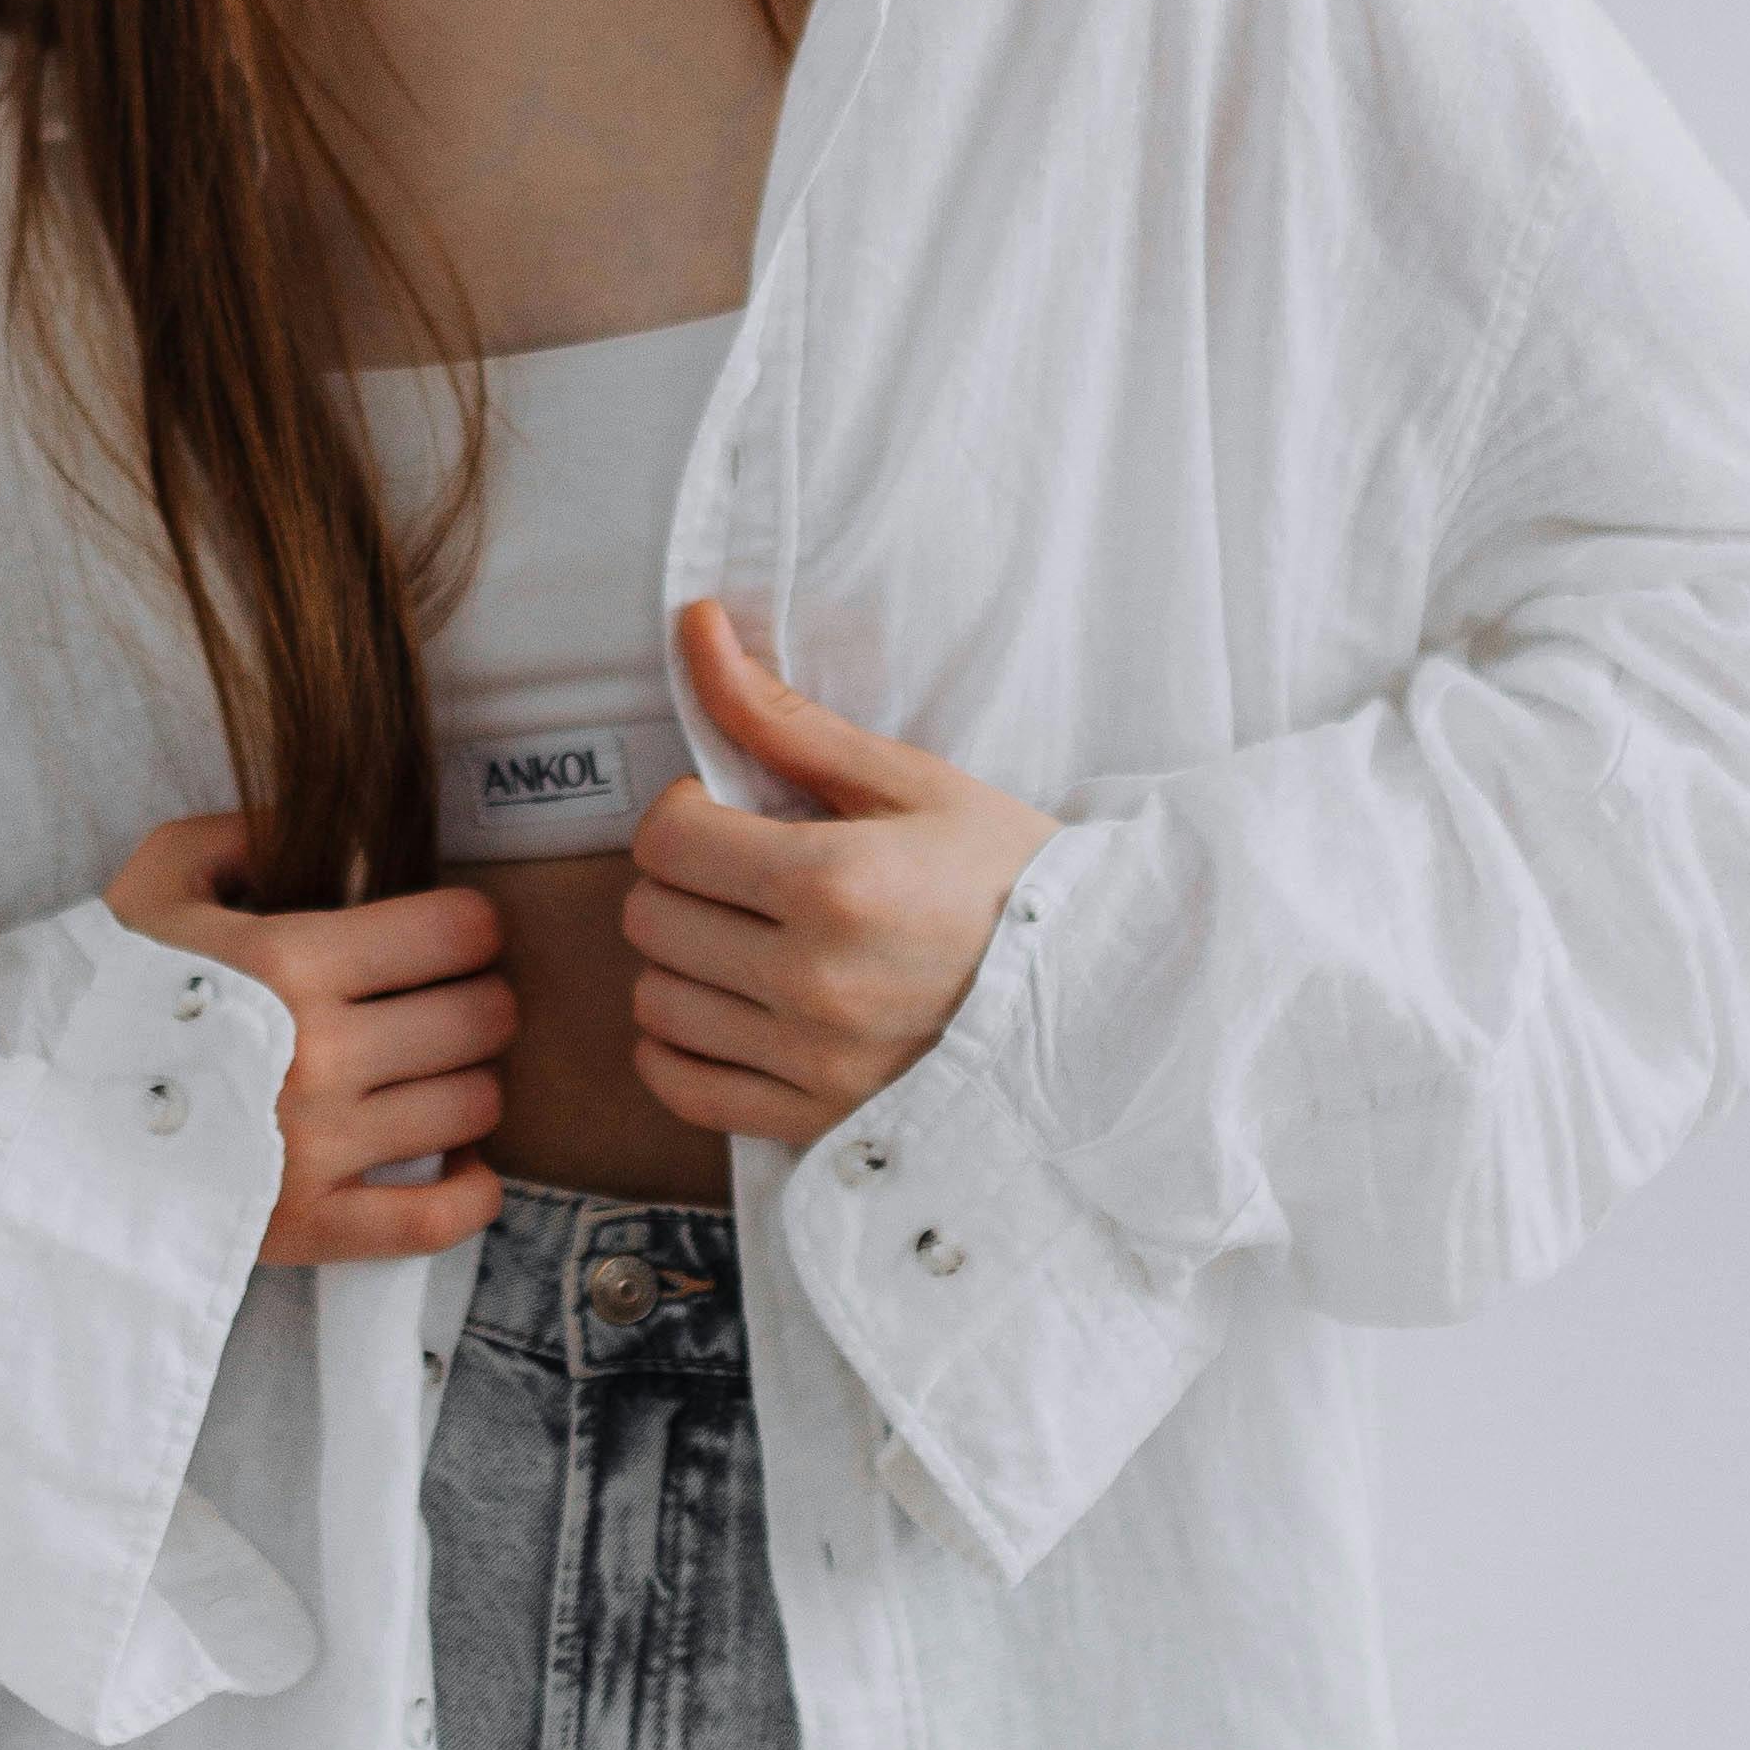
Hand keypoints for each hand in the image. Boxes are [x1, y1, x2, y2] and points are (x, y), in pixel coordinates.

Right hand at [102, 811, 515, 1262]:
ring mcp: (319, 1149)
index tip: (452, 933)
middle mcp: (318, 1055)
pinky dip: (471, 1192)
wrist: (22, 1118)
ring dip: (467, 1082)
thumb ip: (254, 832)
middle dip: (477, 997)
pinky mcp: (309, 1227)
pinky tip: (458, 1163)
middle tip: (444, 999)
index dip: (470, 924)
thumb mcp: (160, 875)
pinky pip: (439, 1219)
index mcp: (289, 961)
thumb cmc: (98, 990)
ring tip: (428, 1072)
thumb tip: (347, 829)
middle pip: (480, 1018)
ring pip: (473, 1106)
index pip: (457, 931)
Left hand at [620, 603, 1062, 1155]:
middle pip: (651, 918)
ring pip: (657, 1002)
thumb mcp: (909, 781)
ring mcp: (812, 1061)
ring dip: (682, 963)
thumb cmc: (1006, 875)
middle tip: (741, 873)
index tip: (728, 813)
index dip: (684, 812)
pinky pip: (682, 1086)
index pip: (667, 840)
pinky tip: (723, 1010)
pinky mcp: (815, 1121)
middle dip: (682, 882)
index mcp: (835, 882)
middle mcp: (814, 979)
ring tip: (743, 940)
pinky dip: (678, 1047)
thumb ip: (785, 718)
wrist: (1099, 990)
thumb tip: (695, 628)